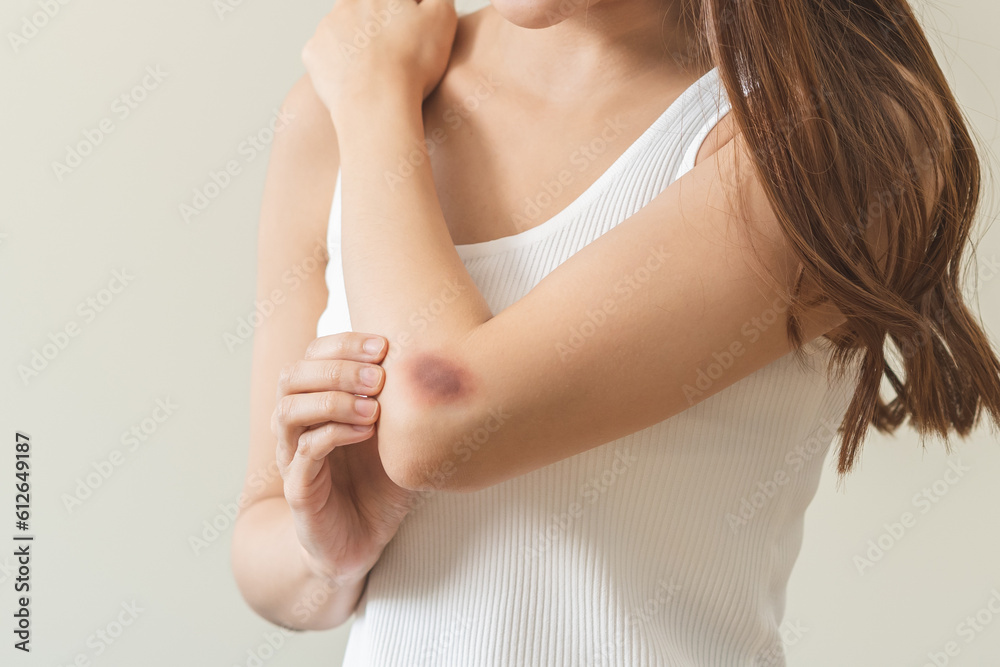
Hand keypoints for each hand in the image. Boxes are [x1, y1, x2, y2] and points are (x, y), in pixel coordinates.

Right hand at [272, 332, 416, 585]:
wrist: (361, 542)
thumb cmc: (378, 482)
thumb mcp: (397, 435)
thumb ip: (405, 401)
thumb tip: (445, 360)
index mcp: (316, 403)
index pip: (312, 356)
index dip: (343, 344)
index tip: (383, 345)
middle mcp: (296, 425)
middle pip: (293, 376)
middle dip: (338, 369)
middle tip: (379, 376)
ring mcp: (293, 456)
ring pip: (289, 411)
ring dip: (333, 400)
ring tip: (373, 408)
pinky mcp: (299, 489)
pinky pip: (305, 452)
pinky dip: (335, 434)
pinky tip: (366, 433)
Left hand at [301, 0, 457, 120]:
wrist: (377, 100)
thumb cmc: (413, 62)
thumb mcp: (441, 18)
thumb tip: (426, 1)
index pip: (394, 4)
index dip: (406, 19)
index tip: (411, 38)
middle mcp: (347, 2)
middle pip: (365, 12)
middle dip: (379, 28)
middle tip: (396, 56)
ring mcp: (325, 27)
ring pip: (344, 32)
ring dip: (358, 45)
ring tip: (377, 72)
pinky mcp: (313, 53)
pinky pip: (326, 55)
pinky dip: (339, 65)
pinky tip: (357, 80)